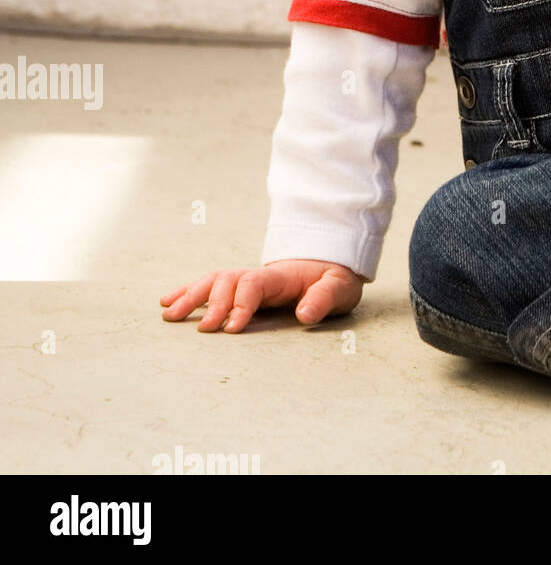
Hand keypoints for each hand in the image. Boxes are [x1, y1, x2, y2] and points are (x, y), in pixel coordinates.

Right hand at [160, 259, 362, 332]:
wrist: (330, 264)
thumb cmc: (334, 279)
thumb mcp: (339, 287)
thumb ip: (324, 298)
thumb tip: (306, 313)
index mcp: (281, 276)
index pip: (254, 284)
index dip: (241, 304)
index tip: (231, 328)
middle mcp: (260, 275)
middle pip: (228, 280)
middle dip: (212, 303)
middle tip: (203, 329)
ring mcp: (248, 279)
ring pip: (214, 281)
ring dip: (191, 296)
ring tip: (170, 314)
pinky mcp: (241, 287)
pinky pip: (211, 285)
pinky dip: (189, 292)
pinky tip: (169, 303)